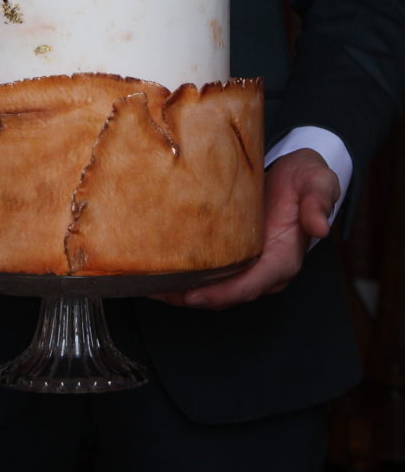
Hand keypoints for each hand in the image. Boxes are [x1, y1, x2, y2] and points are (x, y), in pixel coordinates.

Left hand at [153, 148, 340, 310]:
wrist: (299, 173)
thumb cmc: (309, 178)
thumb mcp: (318, 183)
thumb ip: (318, 202)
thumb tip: (321, 227)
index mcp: (284, 259)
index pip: (250, 285)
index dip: (220, 294)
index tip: (191, 296)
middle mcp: (265, 269)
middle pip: (226, 294)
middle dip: (191, 297)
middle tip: (156, 292)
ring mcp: (249, 264)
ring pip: (214, 288)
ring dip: (183, 291)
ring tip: (149, 286)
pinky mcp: (235, 254)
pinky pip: (210, 273)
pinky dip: (186, 277)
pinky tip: (160, 269)